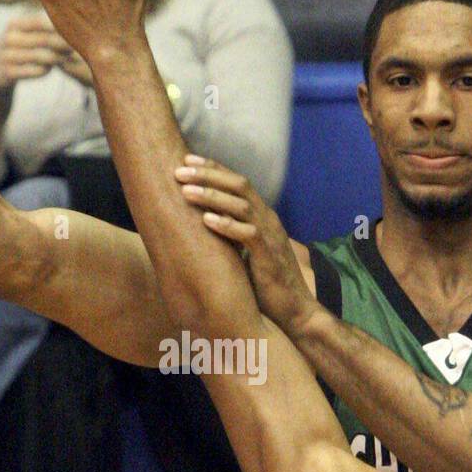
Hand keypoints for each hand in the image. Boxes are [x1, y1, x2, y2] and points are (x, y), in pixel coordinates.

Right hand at [0, 8, 76, 92]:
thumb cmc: (15, 51)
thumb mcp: (21, 35)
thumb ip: (40, 28)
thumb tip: (70, 22)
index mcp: (13, 25)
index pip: (41, 22)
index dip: (60, 27)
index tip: (76, 32)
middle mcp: (8, 38)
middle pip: (44, 40)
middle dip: (63, 44)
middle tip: (75, 48)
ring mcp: (7, 56)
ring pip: (41, 56)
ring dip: (57, 58)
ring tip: (64, 58)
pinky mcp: (8, 73)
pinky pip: (35, 71)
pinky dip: (45, 70)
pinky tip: (49, 69)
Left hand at [175, 155, 315, 330]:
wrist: (292, 310)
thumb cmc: (264, 282)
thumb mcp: (244, 251)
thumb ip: (229, 234)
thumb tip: (199, 223)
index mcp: (262, 215)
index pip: (237, 182)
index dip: (213, 169)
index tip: (186, 161)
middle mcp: (267, 219)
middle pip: (239, 185)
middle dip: (208, 175)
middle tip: (179, 170)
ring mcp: (270, 236)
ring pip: (242, 205)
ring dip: (212, 196)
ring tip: (186, 190)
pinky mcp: (269, 256)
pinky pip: (248, 234)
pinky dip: (227, 225)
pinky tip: (206, 220)